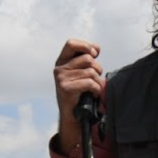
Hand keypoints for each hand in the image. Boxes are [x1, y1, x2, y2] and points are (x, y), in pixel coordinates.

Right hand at [53, 38, 103, 153]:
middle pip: (87, 58)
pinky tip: (93, 93)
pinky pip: (89, 82)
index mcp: (62, 61)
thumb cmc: (79, 91)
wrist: (73, 114)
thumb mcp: (81, 71)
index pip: (71, 43)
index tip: (94, 54)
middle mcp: (59, 68)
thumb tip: (96, 48)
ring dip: (98, 81)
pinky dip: (96, 89)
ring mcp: (61, 78)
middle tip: (95, 77)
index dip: (86, 46)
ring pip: (90, 71)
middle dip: (97, 68)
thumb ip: (87, 57)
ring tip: (94, 87)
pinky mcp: (66, 88)